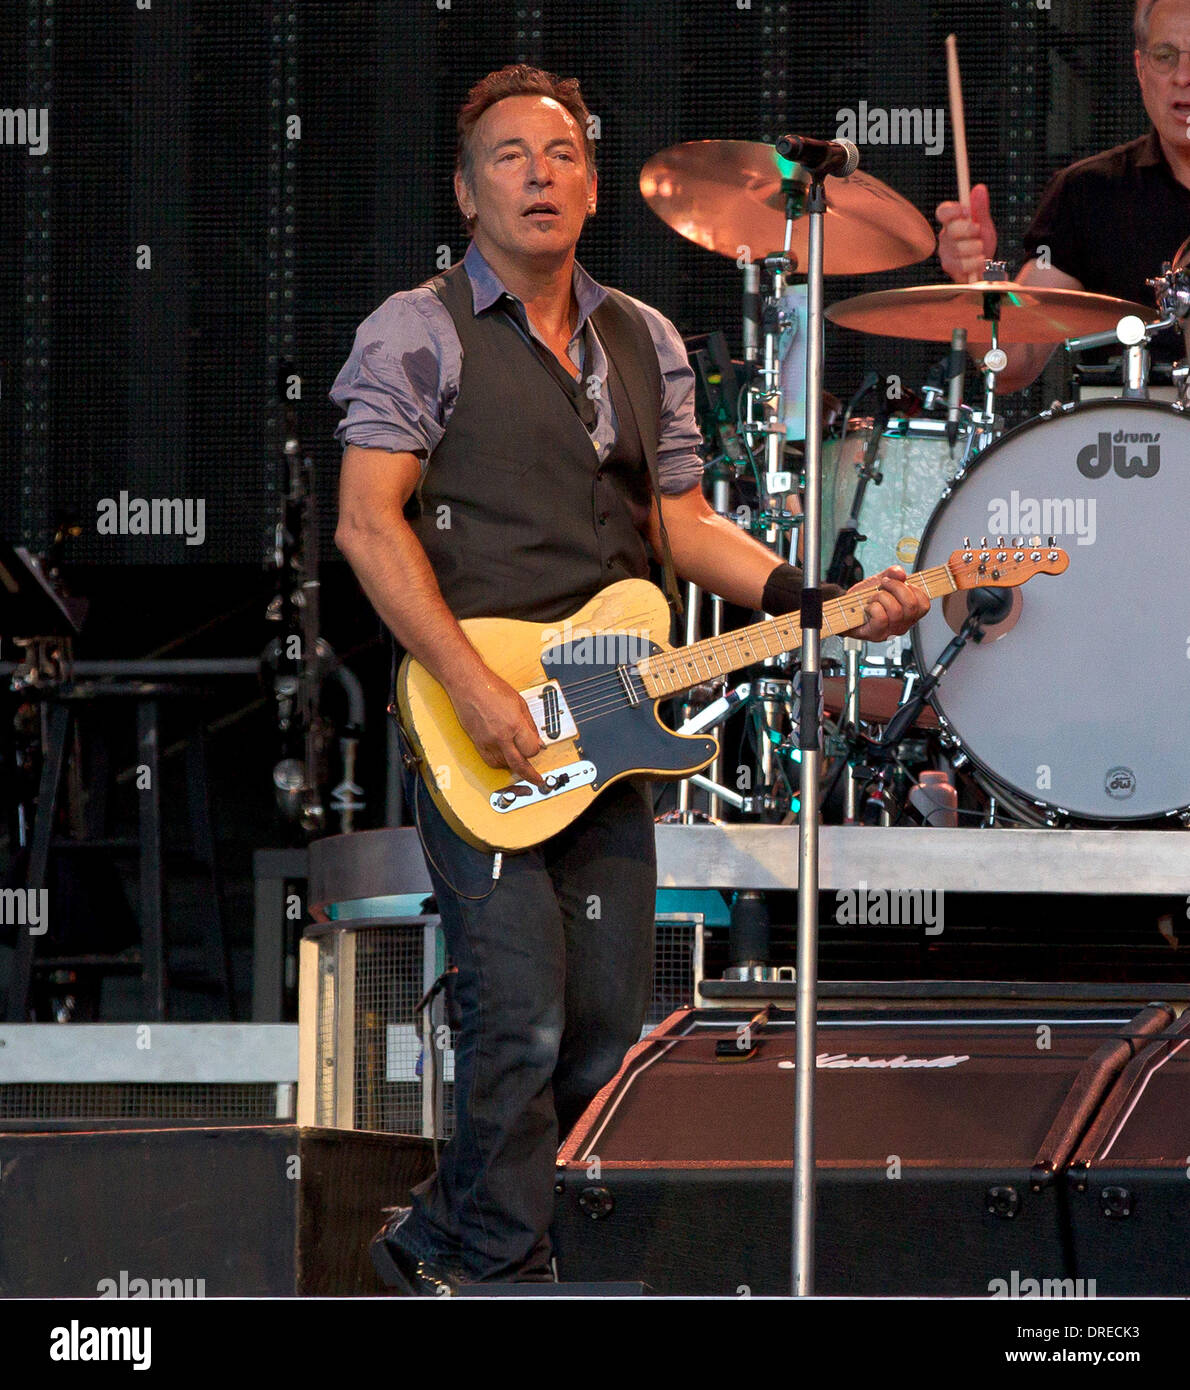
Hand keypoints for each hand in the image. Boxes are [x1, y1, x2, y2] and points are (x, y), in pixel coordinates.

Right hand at [447, 669, 546, 786]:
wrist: (468, 684)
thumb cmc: (491, 688)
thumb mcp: (519, 703)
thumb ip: (530, 724)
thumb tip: (537, 740)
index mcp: (514, 724)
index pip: (531, 750)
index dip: (537, 750)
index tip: (538, 748)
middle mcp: (501, 736)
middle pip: (519, 764)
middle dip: (530, 775)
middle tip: (537, 780)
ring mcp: (487, 741)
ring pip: (504, 765)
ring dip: (513, 766)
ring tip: (518, 762)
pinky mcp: (477, 742)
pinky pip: (490, 761)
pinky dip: (499, 763)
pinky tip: (504, 760)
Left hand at [845, 566, 929, 641]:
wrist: (845, 608)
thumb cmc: (865, 598)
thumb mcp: (881, 581)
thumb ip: (893, 574)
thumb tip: (901, 573)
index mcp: (909, 613)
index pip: (924, 604)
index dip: (914, 589)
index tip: (900, 581)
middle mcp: (903, 624)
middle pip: (911, 606)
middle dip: (896, 588)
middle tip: (884, 583)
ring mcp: (890, 631)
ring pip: (896, 611)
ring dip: (881, 597)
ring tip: (873, 597)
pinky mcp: (876, 634)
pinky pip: (881, 618)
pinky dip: (873, 607)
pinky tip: (868, 607)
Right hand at [935, 183, 996, 283]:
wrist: (985, 267)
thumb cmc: (982, 244)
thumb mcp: (984, 224)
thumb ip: (980, 208)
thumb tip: (980, 188)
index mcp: (951, 222)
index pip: (943, 211)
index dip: (952, 210)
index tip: (966, 211)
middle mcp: (945, 236)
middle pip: (952, 229)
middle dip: (970, 231)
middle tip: (978, 232)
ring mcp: (945, 252)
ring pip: (959, 247)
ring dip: (976, 248)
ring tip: (981, 251)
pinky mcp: (949, 266)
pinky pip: (962, 263)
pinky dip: (975, 262)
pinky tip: (978, 262)